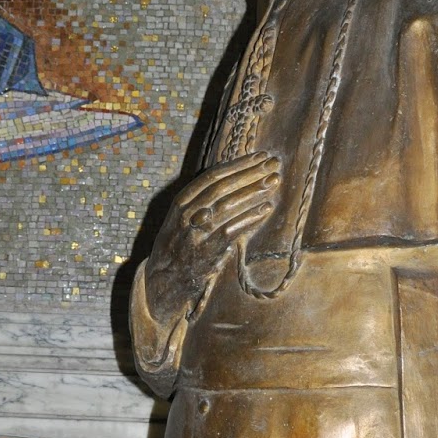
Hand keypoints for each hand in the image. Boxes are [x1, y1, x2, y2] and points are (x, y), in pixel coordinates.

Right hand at [144, 153, 280, 328]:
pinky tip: (266, 208)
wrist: (164, 281)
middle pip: (222, 187)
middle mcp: (186, 215)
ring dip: (253, 191)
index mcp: (181, 203)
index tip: (258, 156)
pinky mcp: (206, 252)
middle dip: (249, 173)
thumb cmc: (180, 246)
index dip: (237, 165)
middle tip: (272, 163)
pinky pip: (231, 230)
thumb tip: (237, 181)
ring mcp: (196, 233)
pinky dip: (250, 217)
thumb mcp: (183, 219)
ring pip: (228, 205)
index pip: (212, 177)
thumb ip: (203, 201)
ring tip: (273, 181)